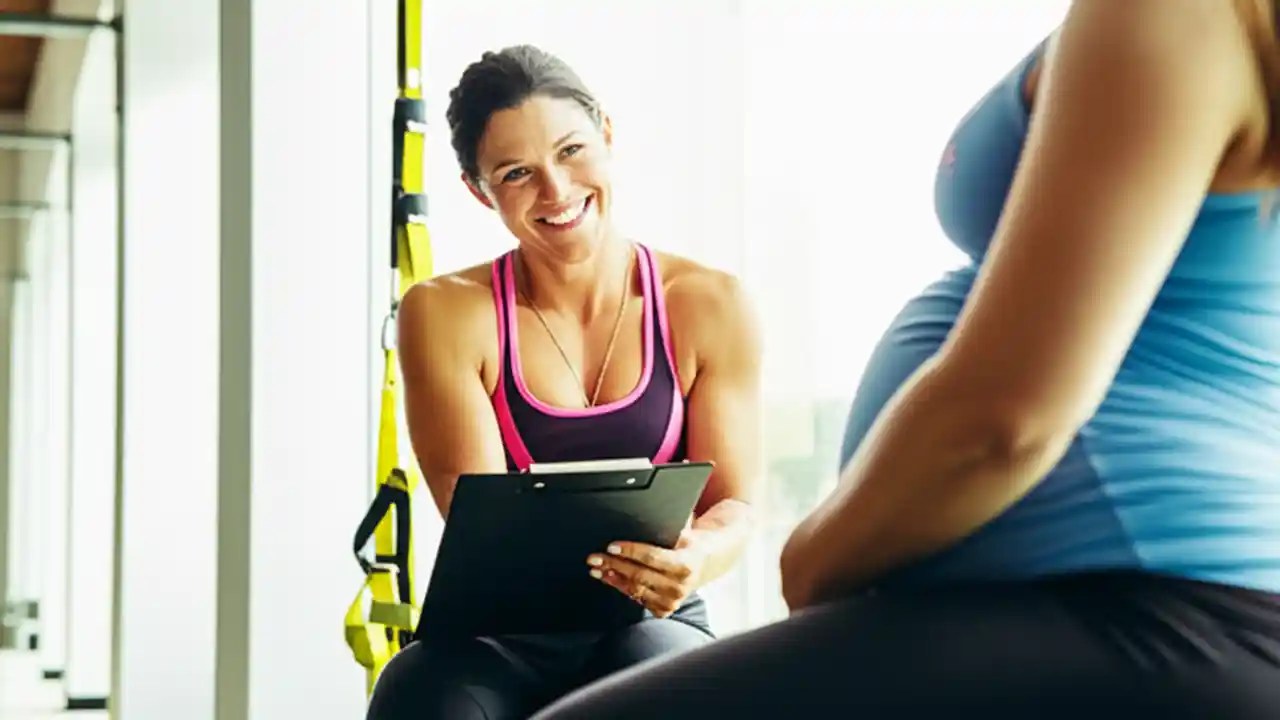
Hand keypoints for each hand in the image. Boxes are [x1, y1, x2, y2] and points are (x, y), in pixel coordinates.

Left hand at [586, 530, 707, 617]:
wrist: (705, 563)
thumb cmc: (689, 544)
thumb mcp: (683, 532)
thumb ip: (663, 530)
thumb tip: (637, 519)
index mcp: (685, 565)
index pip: (652, 557)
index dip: (630, 551)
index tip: (611, 546)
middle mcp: (679, 587)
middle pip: (639, 575)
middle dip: (614, 565)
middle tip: (594, 557)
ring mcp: (671, 601)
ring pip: (634, 589)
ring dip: (612, 577)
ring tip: (596, 568)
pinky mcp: (663, 610)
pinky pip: (636, 598)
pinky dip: (621, 587)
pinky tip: (609, 578)